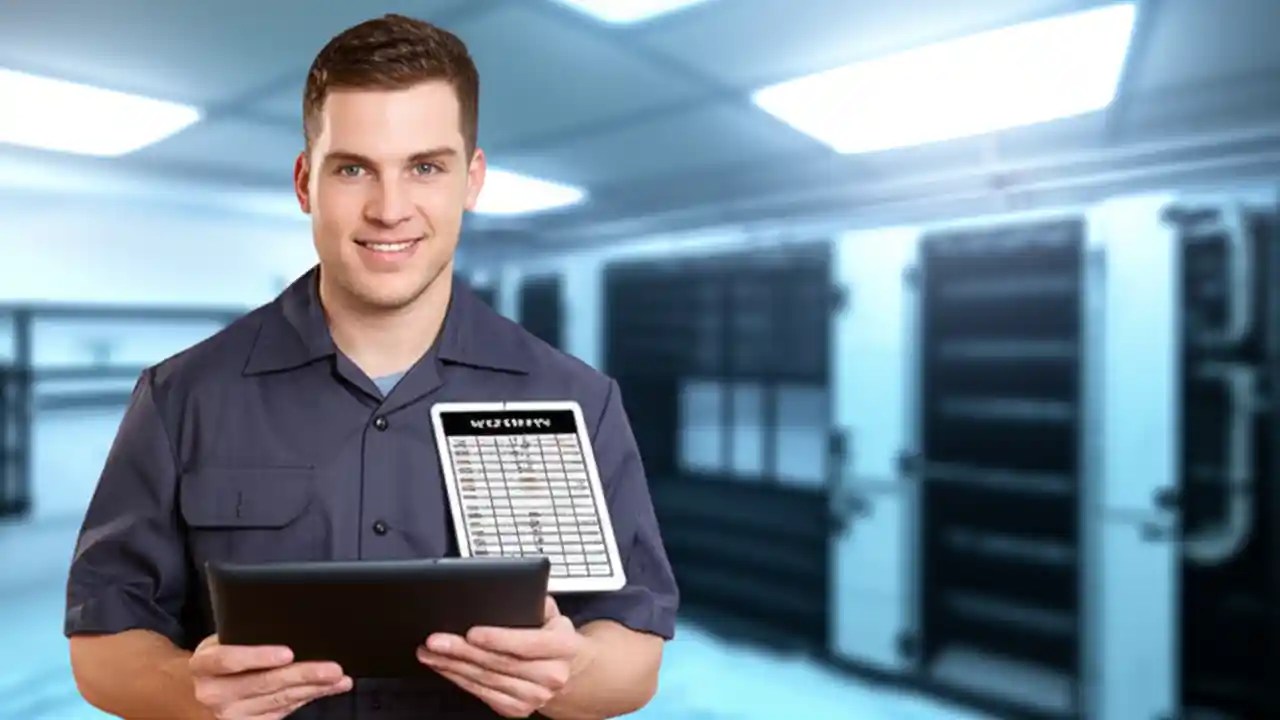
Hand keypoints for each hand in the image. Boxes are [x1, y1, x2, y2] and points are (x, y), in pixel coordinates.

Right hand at [188, 634, 352, 719]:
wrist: (186, 695)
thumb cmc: (213, 662)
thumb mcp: (216, 644)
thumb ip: (242, 638)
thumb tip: (289, 628)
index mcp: (203, 665)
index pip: (229, 660)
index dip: (259, 656)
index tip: (287, 653)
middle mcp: (213, 694)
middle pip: (263, 684)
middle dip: (302, 675)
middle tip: (331, 668)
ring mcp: (229, 716)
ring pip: (278, 701)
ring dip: (313, 688)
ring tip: (338, 677)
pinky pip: (282, 712)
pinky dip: (307, 698)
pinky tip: (326, 689)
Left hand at [417, 596, 586, 717]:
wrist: (565, 669)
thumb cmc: (551, 634)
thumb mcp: (549, 611)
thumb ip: (532, 599)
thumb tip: (505, 591)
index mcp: (563, 647)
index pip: (527, 644)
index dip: (497, 639)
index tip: (471, 632)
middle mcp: (552, 676)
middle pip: (500, 664)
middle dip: (463, 651)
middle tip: (436, 640)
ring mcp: (534, 697)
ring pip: (486, 680)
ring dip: (453, 667)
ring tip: (431, 652)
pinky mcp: (517, 709)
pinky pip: (482, 694)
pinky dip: (459, 680)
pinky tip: (445, 667)